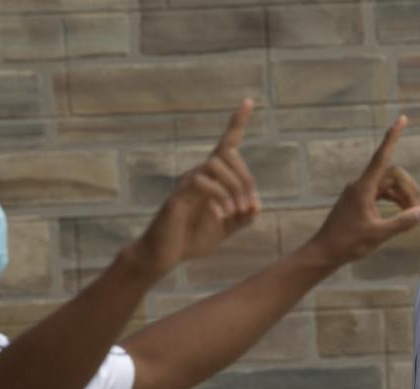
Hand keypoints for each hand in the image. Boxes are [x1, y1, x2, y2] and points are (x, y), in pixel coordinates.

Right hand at [128, 99, 259, 277]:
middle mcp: (198, 175)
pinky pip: (202, 183)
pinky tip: (221, 217)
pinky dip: (219, 198)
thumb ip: (242, 216)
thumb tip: (256, 205)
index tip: (249, 101)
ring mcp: (186, 184)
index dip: (237, 122)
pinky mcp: (177, 197)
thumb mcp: (225, 229)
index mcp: (211, 179)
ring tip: (236, 214)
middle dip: (245, 179)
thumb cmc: (191, 239)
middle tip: (249, 208)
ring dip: (234, 188)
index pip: (226, 144)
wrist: (163, 256)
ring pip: (215, 165)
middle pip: (228, 155)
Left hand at [308, 115, 419, 264]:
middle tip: (417, 211)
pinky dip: (392, 200)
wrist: (323, 253)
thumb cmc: (348, 244)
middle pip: (391, 174)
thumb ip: (402, 222)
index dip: (392, 137)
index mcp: (363, 188)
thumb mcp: (379, 234)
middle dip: (408, 188)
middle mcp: (360, 186)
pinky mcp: (357, 202)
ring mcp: (357, 193)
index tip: (401, 118)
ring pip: (386, 185)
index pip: (382, 156)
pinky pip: (379, 193)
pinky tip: (400, 214)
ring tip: (412, 214)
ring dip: (401, 196)